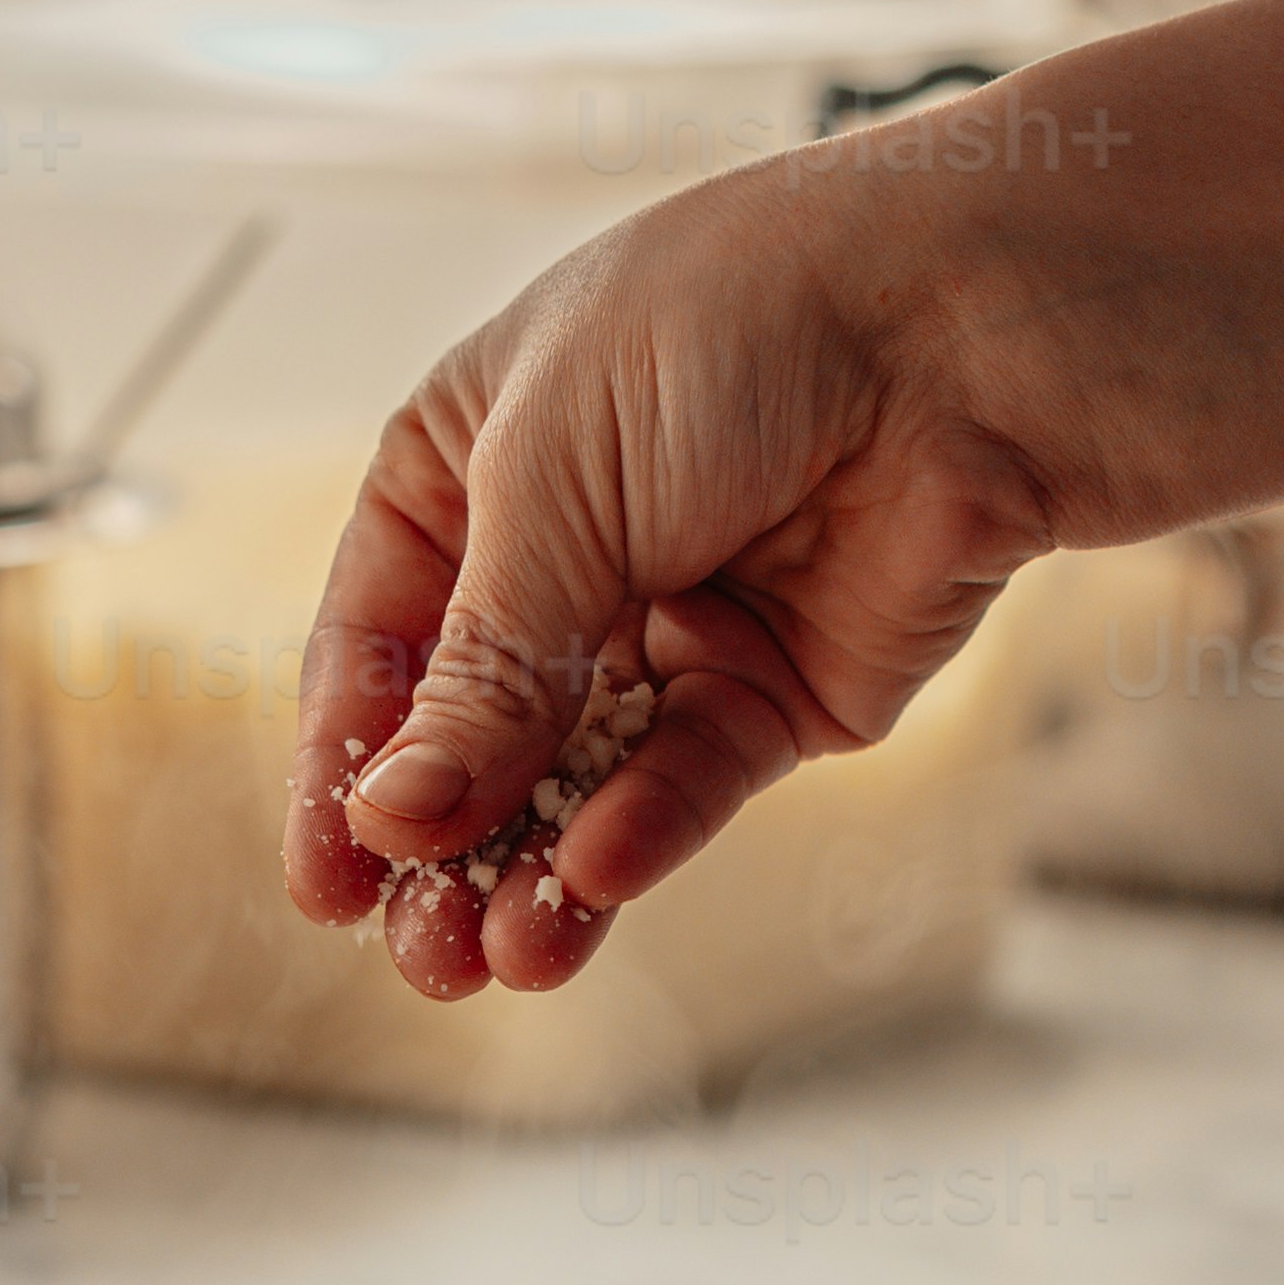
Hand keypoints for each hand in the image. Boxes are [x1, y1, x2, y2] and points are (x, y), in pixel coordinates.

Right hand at [280, 132, 1059, 1003]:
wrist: (960, 323)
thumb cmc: (732, 331)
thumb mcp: (550, 487)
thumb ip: (480, 670)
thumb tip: (393, 822)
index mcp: (469, 464)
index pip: (377, 643)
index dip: (346, 767)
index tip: (323, 887)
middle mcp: (567, 551)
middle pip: (473, 736)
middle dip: (441, 852)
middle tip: (416, 955)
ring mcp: (678, 623)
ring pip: (581, 781)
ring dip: (534, 871)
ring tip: (490, 961)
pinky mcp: (786, 687)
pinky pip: (693, 778)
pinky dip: (645, 830)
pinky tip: (597, 875)